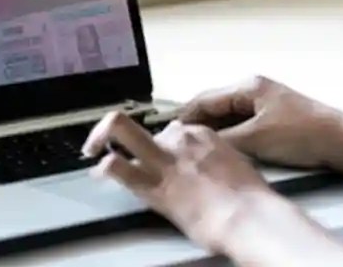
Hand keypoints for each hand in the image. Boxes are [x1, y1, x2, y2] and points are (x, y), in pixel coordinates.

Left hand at [82, 112, 274, 252]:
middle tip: (103, 137)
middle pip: (139, 125)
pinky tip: (98, 170)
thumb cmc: (251, 197)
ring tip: (91, 148)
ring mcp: (164, 161)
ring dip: (100, 137)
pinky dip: (105, 168)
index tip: (154, 152)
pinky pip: (120, 170)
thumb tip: (212, 167)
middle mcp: (178, 140)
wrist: (249, 216)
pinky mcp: (155, 188)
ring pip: (122, 131)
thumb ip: (215, 158)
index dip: (157, 143)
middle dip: (114, 127)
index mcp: (200, 133)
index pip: (168, 131)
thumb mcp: (237, 164)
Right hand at [178, 76, 342, 168]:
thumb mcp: (256, 139)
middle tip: (177, 145)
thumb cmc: (303, 135)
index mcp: (248, 86)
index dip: (184, 117)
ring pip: (227, 117)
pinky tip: (222, 152)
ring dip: (212, 132)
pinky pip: (241, 125)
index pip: (204, 99)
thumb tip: (197, 142)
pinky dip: (229, 137)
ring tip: (195, 152)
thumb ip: (223, 139)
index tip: (166, 133)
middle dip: (196, 125)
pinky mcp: (274, 119)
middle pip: (214, 107)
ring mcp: (265, 104)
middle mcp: (254, 90)